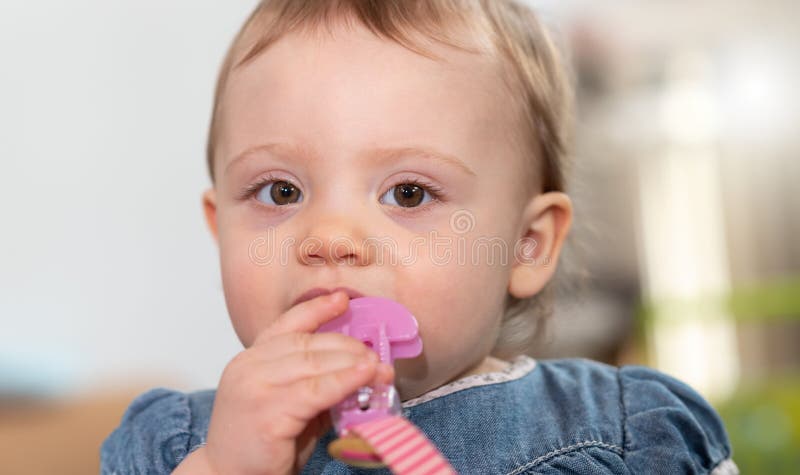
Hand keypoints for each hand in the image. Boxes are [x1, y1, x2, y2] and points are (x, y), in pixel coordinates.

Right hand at [174, 291, 393, 474]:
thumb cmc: (259, 445)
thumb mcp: (287, 404)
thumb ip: (314, 384)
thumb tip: (359, 369)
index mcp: (251, 360)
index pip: (287, 326)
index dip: (317, 309)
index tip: (343, 300)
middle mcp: (249, 367)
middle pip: (307, 344)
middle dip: (347, 345)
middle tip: (375, 352)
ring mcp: (256, 387)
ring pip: (314, 363)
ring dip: (352, 363)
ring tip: (378, 366)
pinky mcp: (268, 412)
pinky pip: (315, 391)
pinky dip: (345, 382)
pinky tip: (364, 378)